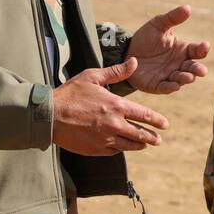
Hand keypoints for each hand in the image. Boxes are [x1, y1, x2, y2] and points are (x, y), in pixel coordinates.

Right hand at [51, 58, 169, 155]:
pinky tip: (122, 146)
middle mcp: (115, 124)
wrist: (48, 116)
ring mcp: (106, 139)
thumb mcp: (93, 77)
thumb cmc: (70, 94)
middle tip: (158, 139)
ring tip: (145, 145)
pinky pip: (114, 151)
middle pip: (141, 134)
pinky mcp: (96, 149)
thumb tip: (135, 62)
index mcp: (116, 106)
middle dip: (152, 137)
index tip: (165, 125)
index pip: (144, 115)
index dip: (157, 121)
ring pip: (129, 146)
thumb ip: (116, 71)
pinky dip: (120, 148)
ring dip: (139, 145)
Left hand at [126, 4, 210, 94]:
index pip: (197, 51)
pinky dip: (171, 87)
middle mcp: (180, 64)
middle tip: (201, 70)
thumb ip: (172, 18)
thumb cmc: (146, 38)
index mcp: (183, 50)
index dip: (203, 49)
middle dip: (198, 69)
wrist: (126, 52)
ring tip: (187, 77)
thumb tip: (188, 8)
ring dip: (186, 78)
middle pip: (194, 68)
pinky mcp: (158, 85)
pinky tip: (174, 86)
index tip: (205, 46)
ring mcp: (170, 75)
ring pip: (182, 79)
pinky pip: (167, 88)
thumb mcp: (157, 25)